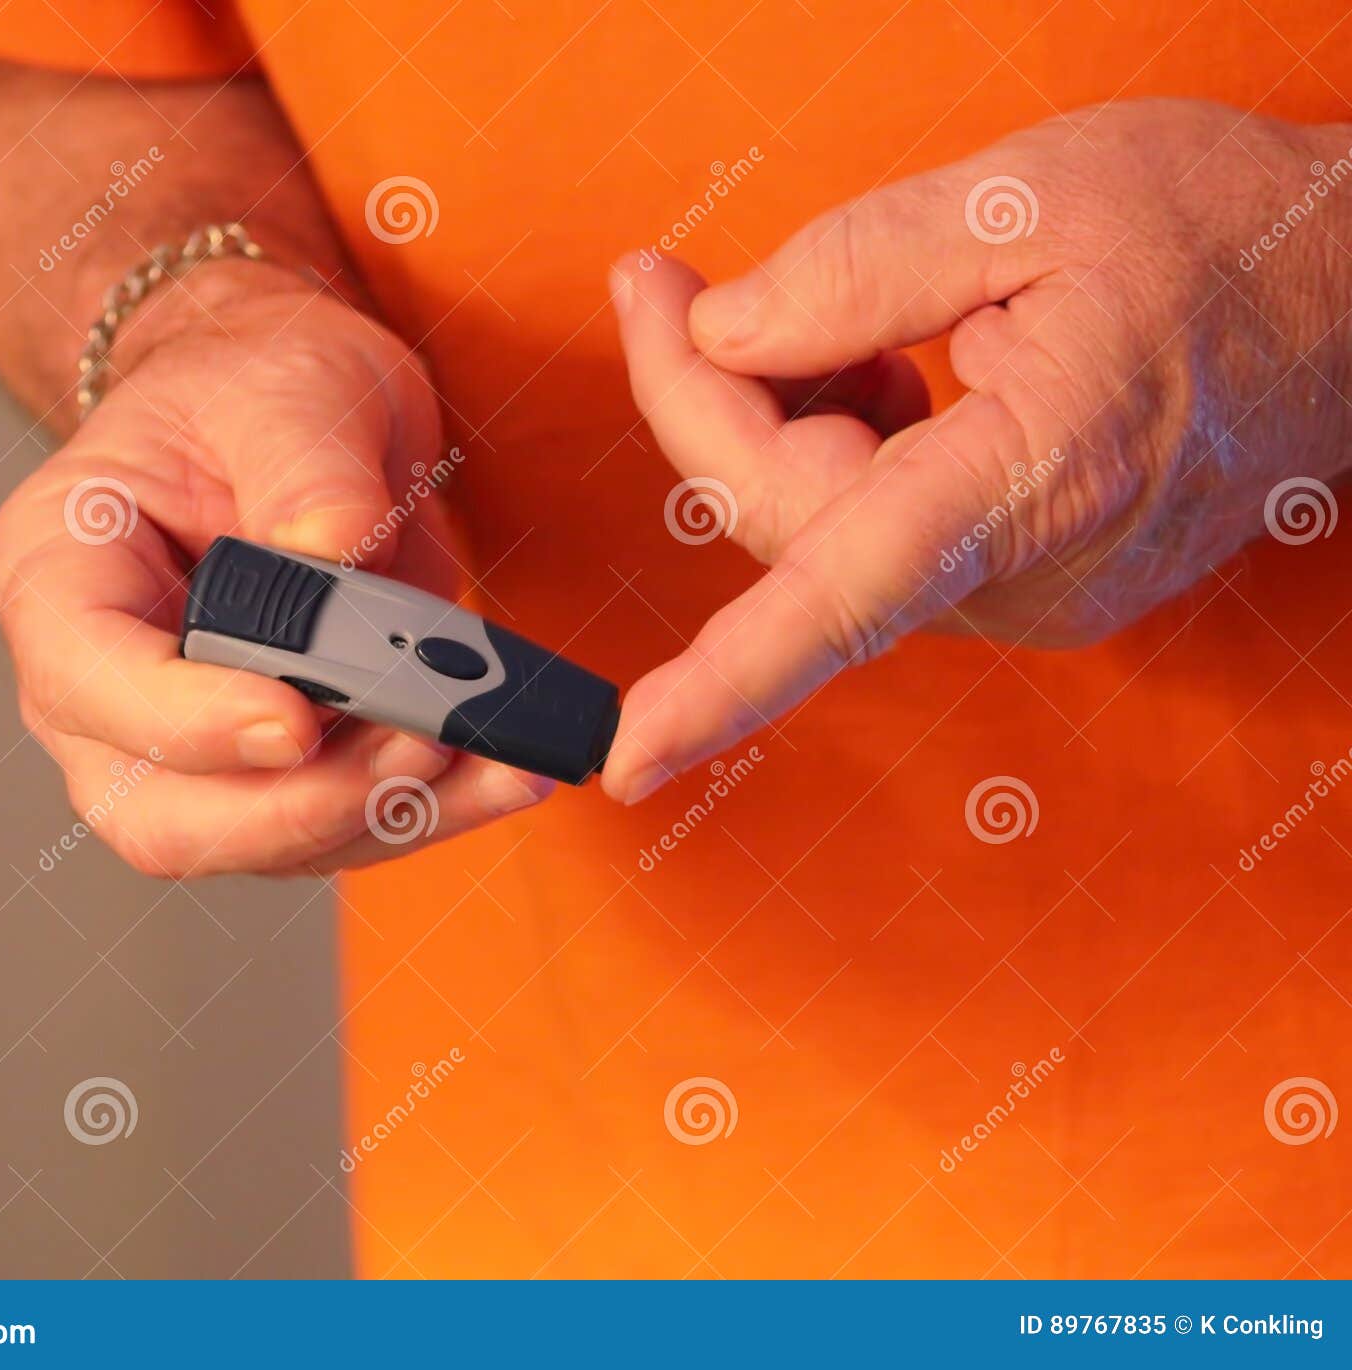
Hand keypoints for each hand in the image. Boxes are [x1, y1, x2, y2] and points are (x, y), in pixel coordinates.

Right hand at [0, 263, 552, 877]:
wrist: (298, 421)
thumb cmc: (261, 388)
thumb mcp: (288, 386)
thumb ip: (306, 468)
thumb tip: (336, 558)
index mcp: (59, 573)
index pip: (90, 681)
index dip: (187, 723)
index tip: (297, 723)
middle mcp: (99, 687)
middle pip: (164, 813)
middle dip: (302, 806)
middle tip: (422, 747)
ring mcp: (181, 747)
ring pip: (265, 842)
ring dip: (390, 817)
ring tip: (499, 761)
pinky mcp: (270, 776)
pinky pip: (339, 825)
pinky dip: (429, 809)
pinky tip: (506, 771)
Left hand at [601, 98, 1351, 803]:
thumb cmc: (1223, 235)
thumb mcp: (1034, 198)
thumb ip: (860, 267)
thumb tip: (723, 338)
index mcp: (1039, 479)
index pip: (846, 597)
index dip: (726, 685)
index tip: (626, 755)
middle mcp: (1026, 574)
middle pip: (787, 524)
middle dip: (701, 401)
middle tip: (658, 283)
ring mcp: (1027, 593)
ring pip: (819, 530)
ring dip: (778, 416)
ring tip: (836, 310)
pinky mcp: (1022, 582)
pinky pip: (871, 532)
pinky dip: (837, 447)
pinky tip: (882, 371)